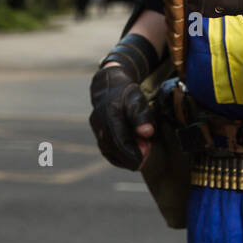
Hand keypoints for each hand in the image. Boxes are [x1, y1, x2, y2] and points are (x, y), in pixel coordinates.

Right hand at [89, 28, 158, 171]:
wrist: (110, 86)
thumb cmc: (128, 93)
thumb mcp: (138, 99)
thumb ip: (142, 116)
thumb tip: (147, 132)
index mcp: (109, 113)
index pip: (119, 140)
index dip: (132, 152)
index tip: (145, 155)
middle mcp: (99, 122)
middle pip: (113, 148)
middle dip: (130, 156)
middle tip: (146, 154)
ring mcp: (96, 129)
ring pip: (109, 151)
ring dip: (125, 157)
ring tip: (141, 152)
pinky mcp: (97, 134)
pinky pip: (107, 150)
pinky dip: (119, 156)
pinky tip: (131, 154)